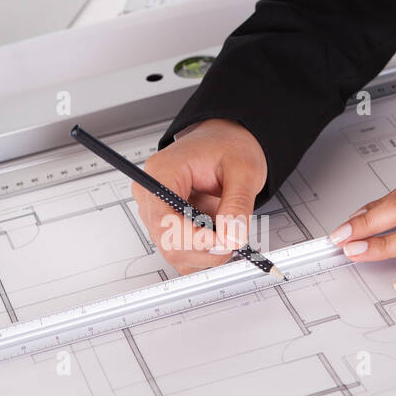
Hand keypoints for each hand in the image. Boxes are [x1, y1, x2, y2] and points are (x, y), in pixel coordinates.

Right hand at [133, 118, 267, 273]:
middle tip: (232, 239)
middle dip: (204, 249)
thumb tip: (231, 237)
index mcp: (162, 172)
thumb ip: (237, 205)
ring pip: (174, 253)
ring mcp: (156, 212)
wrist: (227, 142)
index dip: (194, 238)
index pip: (164, 219)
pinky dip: (203, 252)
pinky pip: (181, 253)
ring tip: (225, 228)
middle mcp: (152, 193)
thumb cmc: (229, 148)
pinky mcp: (166, 225)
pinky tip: (216, 232)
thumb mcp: (244, 171)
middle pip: (167, 241)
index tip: (223, 241)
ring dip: (206, 252)